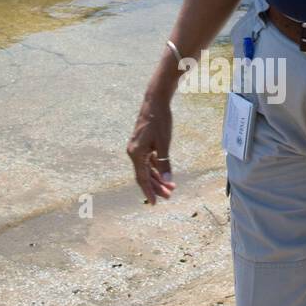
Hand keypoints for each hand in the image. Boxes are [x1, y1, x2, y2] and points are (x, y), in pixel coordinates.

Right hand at [128, 74, 176, 205]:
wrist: (155, 101)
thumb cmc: (160, 121)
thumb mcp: (164, 144)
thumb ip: (165, 164)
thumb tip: (168, 182)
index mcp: (136, 153)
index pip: (142, 178)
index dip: (149, 192)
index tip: (154, 204)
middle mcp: (134, 152)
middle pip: (144, 175)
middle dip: (156, 187)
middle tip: (169, 196)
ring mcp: (138, 147)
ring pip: (147, 168)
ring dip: (158, 178)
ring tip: (170, 187)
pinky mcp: (143, 143)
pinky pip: (148, 160)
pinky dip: (157, 168)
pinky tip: (165, 174)